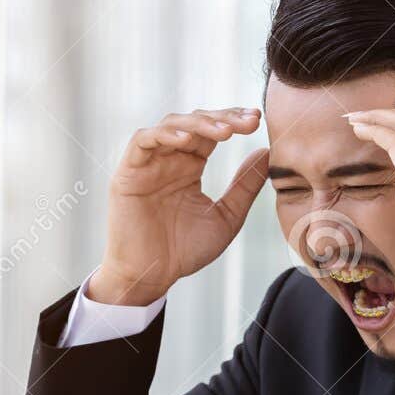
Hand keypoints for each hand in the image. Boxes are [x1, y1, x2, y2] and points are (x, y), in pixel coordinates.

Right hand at [90, 107, 268, 305]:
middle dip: (223, 118)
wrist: (152, 276)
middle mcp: (169, 159)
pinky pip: (142, 141)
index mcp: (190, 166)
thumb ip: (244, 187)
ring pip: (170, 125)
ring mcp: (148, 163)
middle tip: (249, 121)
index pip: (212, 132)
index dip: (233, 120)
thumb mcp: (226, 217)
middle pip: (195, 122)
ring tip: (225, 132)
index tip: (258, 120)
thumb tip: (266, 153)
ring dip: (198, 124)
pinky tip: (187, 141)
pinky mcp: (128, 172)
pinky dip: (163, 135)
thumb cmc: (184, 251)